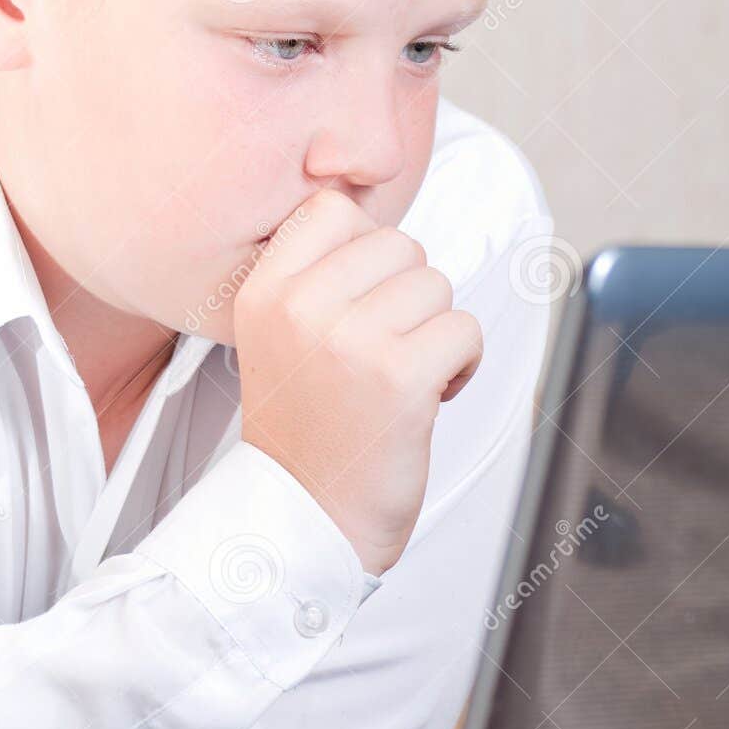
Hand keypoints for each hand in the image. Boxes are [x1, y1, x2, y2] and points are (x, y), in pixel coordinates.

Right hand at [233, 188, 482, 575]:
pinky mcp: (401, 377)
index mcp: (264, 293)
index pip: (332, 209)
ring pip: (437, 285)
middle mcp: (301, 308)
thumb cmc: (305, 434)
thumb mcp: (276, 339)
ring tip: (403, 376)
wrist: (308, 519)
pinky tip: (430, 396)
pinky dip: (462, 364)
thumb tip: (373, 223)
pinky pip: (464, 329)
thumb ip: (313, 278)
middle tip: (384, 350)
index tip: (363, 296)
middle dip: (408, 296)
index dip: (366, 249)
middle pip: (399, 245)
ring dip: (436, 331)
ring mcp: (351, 340)